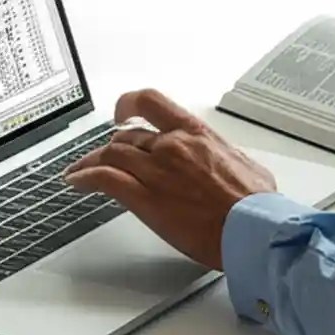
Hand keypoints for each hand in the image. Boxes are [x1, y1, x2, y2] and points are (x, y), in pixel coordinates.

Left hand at [63, 89, 276, 269]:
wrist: (252, 230)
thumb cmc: (256, 205)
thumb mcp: (246, 165)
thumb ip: (223, 157)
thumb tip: (223, 161)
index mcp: (196, 134)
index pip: (152, 103)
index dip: (129, 105)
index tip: (122, 112)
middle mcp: (172, 146)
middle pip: (126, 137)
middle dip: (112, 148)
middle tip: (104, 157)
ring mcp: (156, 171)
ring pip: (110, 155)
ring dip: (91, 161)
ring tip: (81, 170)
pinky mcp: (145, 199)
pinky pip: (104, 179)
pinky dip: (84, 177)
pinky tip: (77, 182)